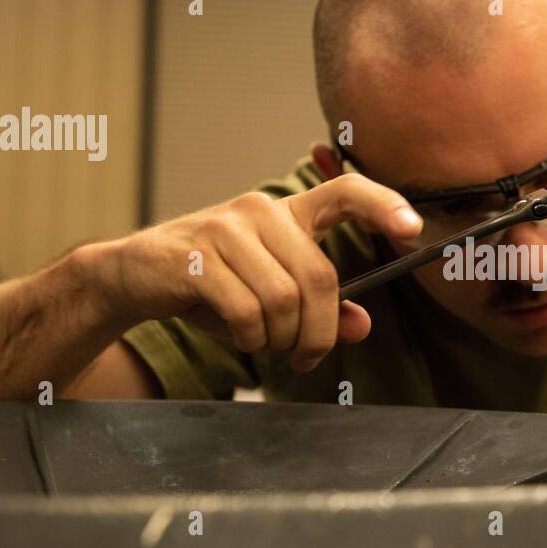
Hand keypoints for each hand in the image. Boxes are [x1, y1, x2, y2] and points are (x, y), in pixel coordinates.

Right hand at [86, 174, 422, 370]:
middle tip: (303, 356)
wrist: (132, 277)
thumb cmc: (209, 284)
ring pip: (284, 300)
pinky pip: (247, 311)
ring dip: (279, 339)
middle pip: (320, 278)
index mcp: (286, 213)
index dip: (384, 206)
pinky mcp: (196, 257)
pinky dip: (250, 338)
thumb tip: (362, 324)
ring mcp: (226, 229)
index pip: (346, 191)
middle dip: (318, 332)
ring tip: (263, 344)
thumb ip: (320, 308)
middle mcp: (260, 210)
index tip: (413, 230)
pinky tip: (241, 338)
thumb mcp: (270, 295)